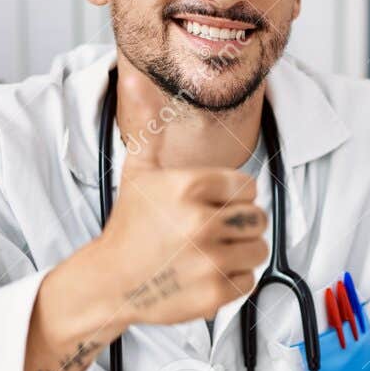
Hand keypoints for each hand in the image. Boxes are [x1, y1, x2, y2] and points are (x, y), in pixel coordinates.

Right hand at [98, 138, 268, 326]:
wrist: (111, 282)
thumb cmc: (129, 227)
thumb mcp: (138, 173)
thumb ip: (148, 127)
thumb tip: (133, 78)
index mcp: (188, 187)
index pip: (247, 186)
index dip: (232, 197)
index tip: (212, 206)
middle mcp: (201, 221)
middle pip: (257, 217)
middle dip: (239, 225)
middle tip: (211, 231)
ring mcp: (209, 259)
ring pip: (258, 249)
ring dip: (241, 251)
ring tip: (211, 252)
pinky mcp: (214, 292)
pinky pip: (249, 279)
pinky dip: (233, 279)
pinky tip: (207, 273)